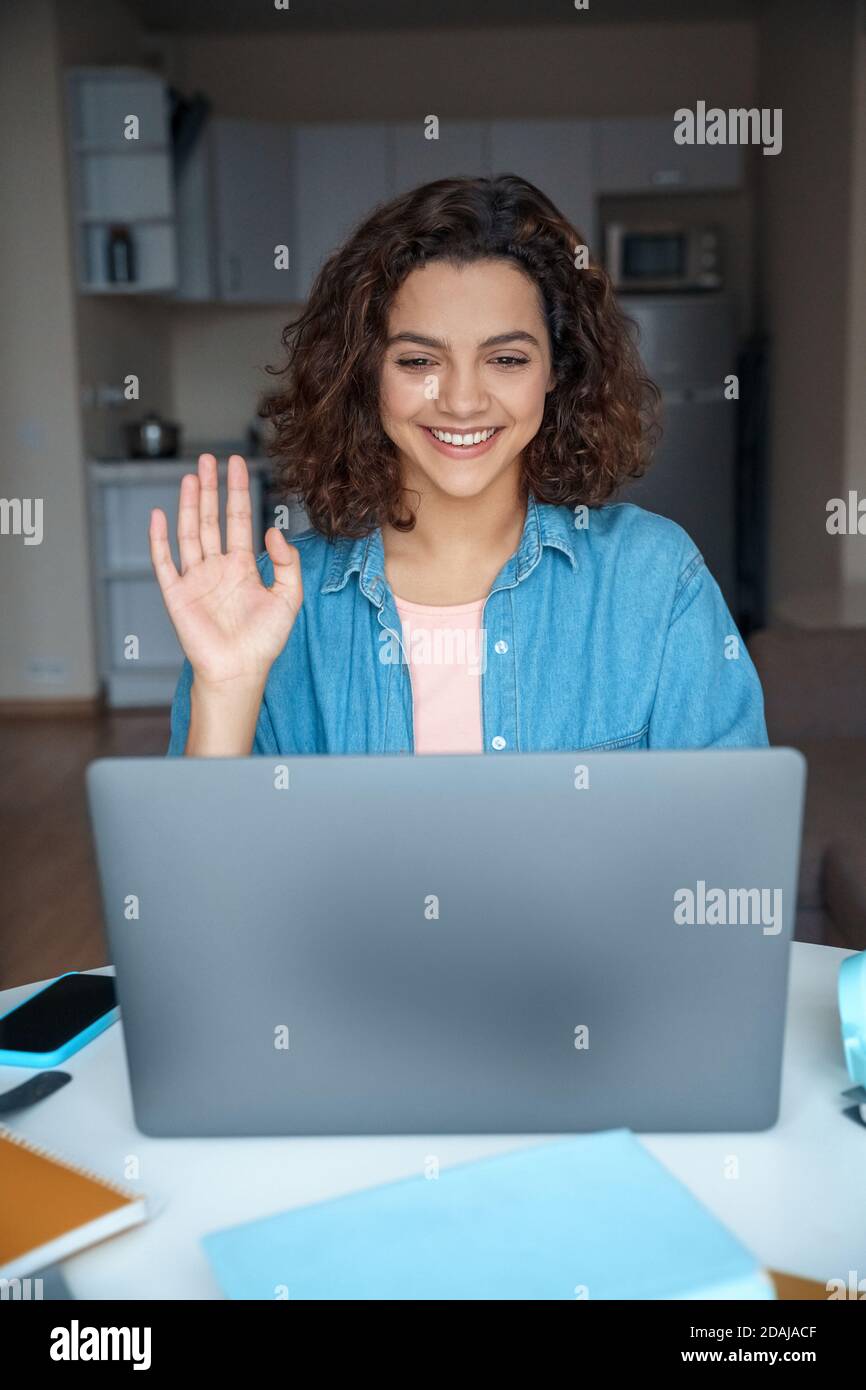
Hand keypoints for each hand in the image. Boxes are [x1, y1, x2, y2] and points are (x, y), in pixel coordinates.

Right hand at [149, 454, 301, 691]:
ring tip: (192, 477)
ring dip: (190, 505)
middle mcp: (217, 567)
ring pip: (190, 533)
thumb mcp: (289, 598)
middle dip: (211, 488)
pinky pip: (165, 562)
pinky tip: (160, 515)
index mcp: (242, 566)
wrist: (239, 671)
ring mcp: (195, 579)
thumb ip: (286, 563)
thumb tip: (273, 531)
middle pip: (212, 519)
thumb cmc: (264, 641)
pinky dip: (159, 539)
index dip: (238, 492)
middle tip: (209, 459)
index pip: (239, 519)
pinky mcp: (177, 594)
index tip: (238, 464)